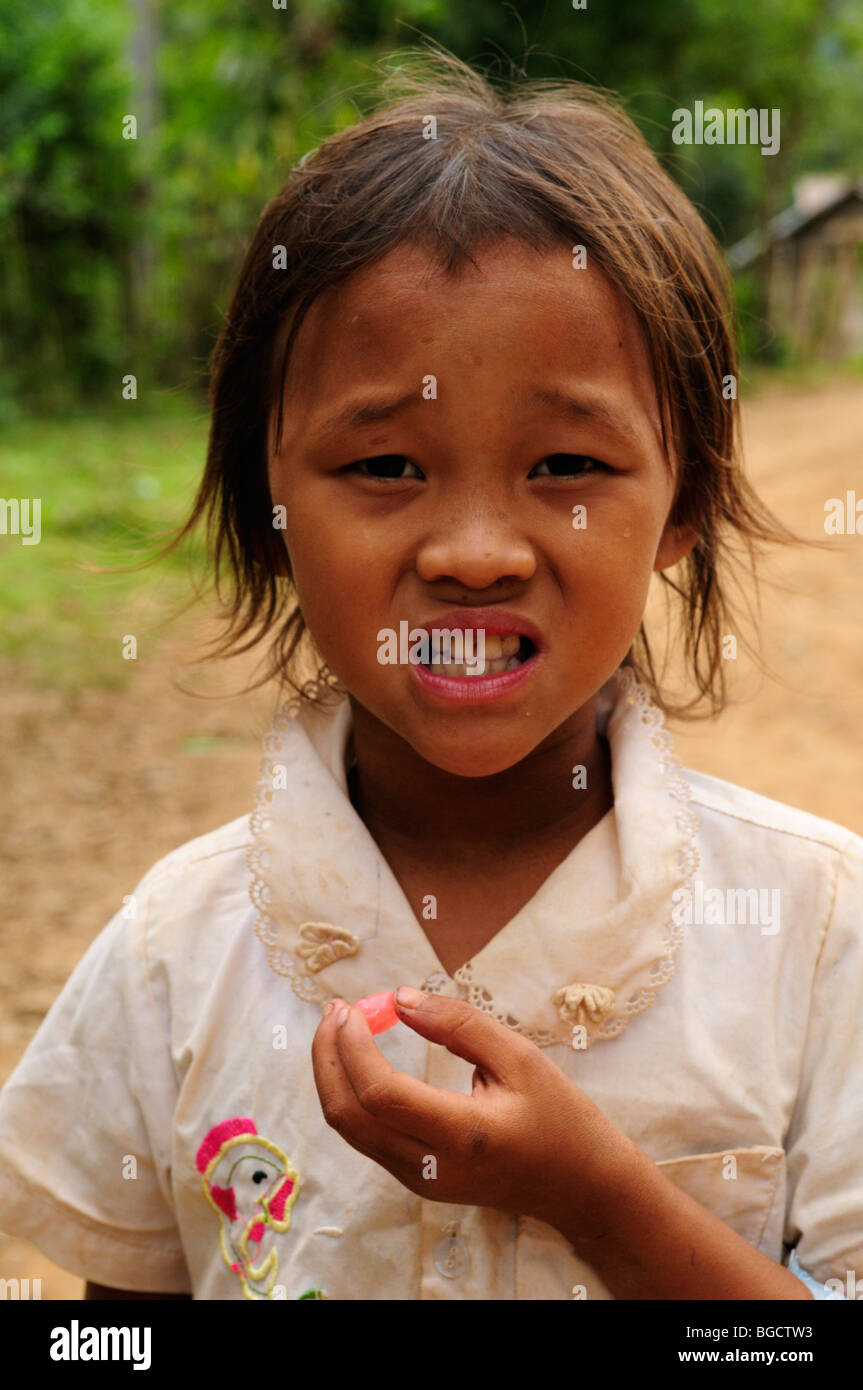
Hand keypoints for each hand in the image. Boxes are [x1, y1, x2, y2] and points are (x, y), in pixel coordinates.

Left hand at [311, 986, 628, 1231]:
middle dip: (328, 1058)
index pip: (382, 1095)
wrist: (581, 1187)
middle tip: (335, 1010)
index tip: (351, 1007)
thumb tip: (400, 999)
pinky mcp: (417, 1182)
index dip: (353, 1048)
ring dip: (334, 1075)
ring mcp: (420, 1182)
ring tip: (341, 1027)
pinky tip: (360, 1059)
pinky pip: (366, 1138)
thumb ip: (459, 1025)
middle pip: (349, 1117)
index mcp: (463, 1136)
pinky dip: (352, 1094)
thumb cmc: (559, 1116)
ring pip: (350, 1131)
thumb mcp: (520, 1057)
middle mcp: (432, 1168)